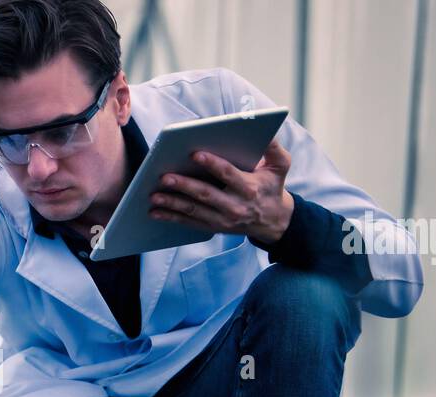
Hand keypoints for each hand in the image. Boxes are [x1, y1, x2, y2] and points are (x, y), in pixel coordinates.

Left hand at [149, 138, 293, 244]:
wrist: (274, 220)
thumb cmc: (273, 186)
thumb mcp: (281, 166)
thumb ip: (274, 147)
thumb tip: (265, 131)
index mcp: (250, 188)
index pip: (229, 174)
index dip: (212, 164)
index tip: (195, 153)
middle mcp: (235, 206)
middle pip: (206, 195)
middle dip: (184, 186)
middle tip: (164, 177)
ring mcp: (223, 219)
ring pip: (194, 211)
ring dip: (172, 204)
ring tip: (153, 196)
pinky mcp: (213, 227)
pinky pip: (189, 223)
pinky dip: (171, 217)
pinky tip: (155, 211)